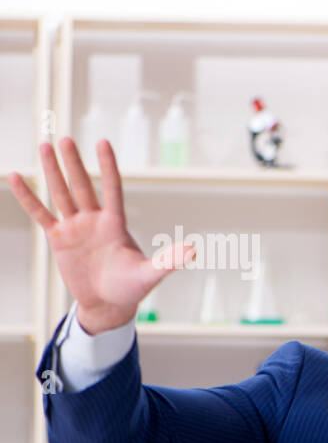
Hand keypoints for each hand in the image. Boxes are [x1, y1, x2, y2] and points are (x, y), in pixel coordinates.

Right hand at [5, 137, 192, 334]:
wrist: (109, 304)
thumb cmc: (132, 288)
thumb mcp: (150, 274)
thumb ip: (169, 260)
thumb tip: (195, 250)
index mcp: (116, 224)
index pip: (112, 188)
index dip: (108, 166)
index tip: (102, 142)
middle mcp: (94, 220)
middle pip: (82, 185)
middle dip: (74, 163)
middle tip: (65, 138)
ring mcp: (75, 227)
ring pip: (61, 193)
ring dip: (52, 171)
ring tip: (44, 146)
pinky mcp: (58, 238)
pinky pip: (40, 213)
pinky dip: (29, 197)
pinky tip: (17, 177)